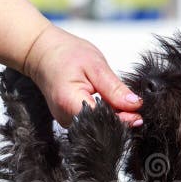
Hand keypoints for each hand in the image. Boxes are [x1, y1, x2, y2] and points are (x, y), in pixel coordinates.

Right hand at [23, 25, 142, 126]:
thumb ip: (115, 88)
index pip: (102, 121)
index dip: (122, 120)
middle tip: (134, 108)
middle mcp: (65, 118)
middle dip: (120, 120)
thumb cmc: (65, 54)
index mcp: (70, 103)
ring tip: (123, 104)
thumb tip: (135, 105)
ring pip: (96, 127)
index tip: (138, 114)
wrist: (42, 53)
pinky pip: (91, 123)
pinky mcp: (69, 120)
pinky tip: (111, 105)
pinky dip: (104, 116)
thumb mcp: (96, 66)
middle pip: (99, 128)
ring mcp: (66, 121)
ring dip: (112, 118)